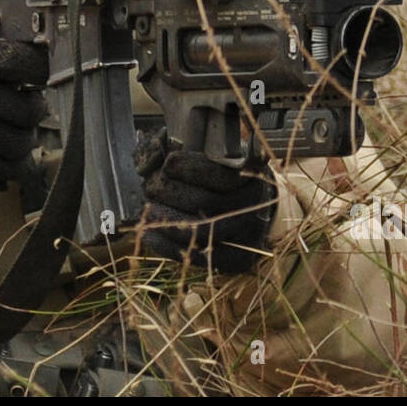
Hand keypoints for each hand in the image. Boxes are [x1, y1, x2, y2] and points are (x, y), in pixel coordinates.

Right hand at [0, 36, 48, 188]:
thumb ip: (3, 58)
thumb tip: (48, 58)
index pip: (29, 64)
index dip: (41, 74)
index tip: (38, 80)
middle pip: (31, 111)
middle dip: (33, 114)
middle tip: (25, 111)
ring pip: (23, 144)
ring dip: (23, 141)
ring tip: (11, 132)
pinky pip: (9, 168)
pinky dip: (13, 165)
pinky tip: (3, 153)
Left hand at [136, 135, 275, 273]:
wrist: (258, 207)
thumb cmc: (227, 175)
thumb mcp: (217, 154)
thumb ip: (191, 145)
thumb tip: (159, 147)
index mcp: (251, 175)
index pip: (220, 174)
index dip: (189, 169)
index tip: (168, 164)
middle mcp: (253, 205)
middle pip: (205, 203)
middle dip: (170, 193)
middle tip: (151, 186)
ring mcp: (248, 234)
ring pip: (201, 231)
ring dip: (167, 219)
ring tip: (148, 209)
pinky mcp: (239, 259)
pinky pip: (200, 258)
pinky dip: (169, 246)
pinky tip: (149, 234)